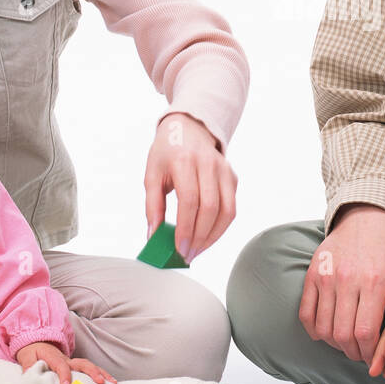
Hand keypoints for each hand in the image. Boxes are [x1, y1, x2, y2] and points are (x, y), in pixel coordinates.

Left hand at [15, 342, 116, 383]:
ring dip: (101, 373)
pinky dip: (101, 374)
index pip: (61, 365)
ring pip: (89, 366)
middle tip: (100, 382)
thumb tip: (28, 374)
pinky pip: (89, 369)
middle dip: (92, 372)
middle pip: (82, 363)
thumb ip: (27, 365)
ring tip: (112, 383)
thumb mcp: (26, 357)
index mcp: (54, 357)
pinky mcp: (75, 366)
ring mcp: (72, 362)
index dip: (64, 375)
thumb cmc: (32, 351)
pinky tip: (110, 382)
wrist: (37, 342)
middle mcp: (66, 359)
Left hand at [144, 113, 237, 262]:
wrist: (189, 128)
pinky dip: (221, 227)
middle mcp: (208, 164)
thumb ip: (152, 206)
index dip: (186, 228)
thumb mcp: (152, 175)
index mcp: (184, 161)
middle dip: (200, 237)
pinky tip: (207, 236)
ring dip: (213, 236)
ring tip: (198, 250)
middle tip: (188, 254)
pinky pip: (231, 208)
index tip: (179, 249)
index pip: (190, 200)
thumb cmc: (167, 152)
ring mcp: (224, 170)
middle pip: (211, 208)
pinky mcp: (232, 177)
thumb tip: (153, 236)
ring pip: (227, 211)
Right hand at [299, 204, 384, 363]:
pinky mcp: (313, 273)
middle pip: (343, 335)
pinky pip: (306, 313)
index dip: (369, 353)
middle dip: (353, 353)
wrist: (369, 215)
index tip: (374, 357)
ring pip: (323, 328)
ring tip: (346, 344)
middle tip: (361, 354)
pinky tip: (327, 332)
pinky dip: (314, 330)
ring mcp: (326, 276)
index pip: (365, 333)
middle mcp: (347, 279)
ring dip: (334, 344)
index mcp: (375, 282)